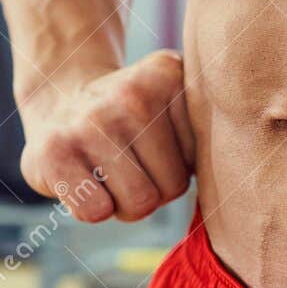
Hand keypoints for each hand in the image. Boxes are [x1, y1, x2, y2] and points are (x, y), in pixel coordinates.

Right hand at [18, 50, 195, 221]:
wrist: (57, 97)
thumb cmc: (130, 119)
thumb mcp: (174, 101)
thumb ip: (209, 127)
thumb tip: (232, 177)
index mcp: (169, 75)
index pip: (200, 160)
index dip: (178, 167)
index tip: (154, 146)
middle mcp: (132, 92)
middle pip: (171, 188)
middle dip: (153, 192)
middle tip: (127, 165)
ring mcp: (90, 119)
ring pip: (139, 204)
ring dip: (123, 203)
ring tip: (107, 171)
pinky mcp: (54, 150)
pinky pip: (96, 212)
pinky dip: (92, 208)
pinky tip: (82, 178)